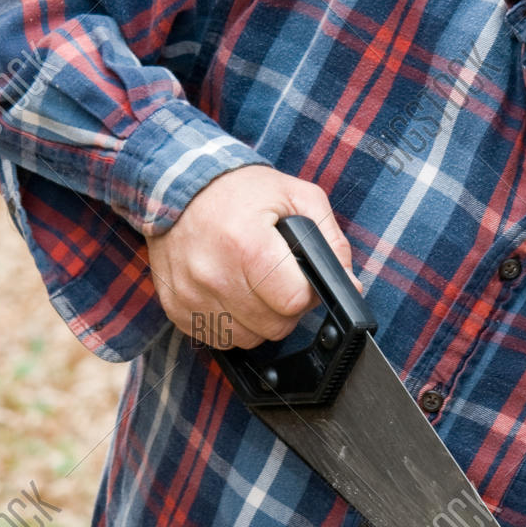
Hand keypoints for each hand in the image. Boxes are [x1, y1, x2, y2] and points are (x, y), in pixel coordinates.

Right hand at [145, 164, 357, 349]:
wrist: (177, 187)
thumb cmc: (239, 191)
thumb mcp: (297, 197)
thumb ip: (331, 240)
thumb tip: (349, 284)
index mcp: (247, 245)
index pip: (294, 302)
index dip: (307, 294)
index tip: (301, 278)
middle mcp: (214, 275)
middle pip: (274, 326)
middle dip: (285, 308)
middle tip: (277, 279)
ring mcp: (192, 296)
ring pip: (248, 339)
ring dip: (259, 320)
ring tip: (253, 285)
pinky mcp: (177, 309)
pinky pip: (219, 338)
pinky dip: (232, 323)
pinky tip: (231, 294)